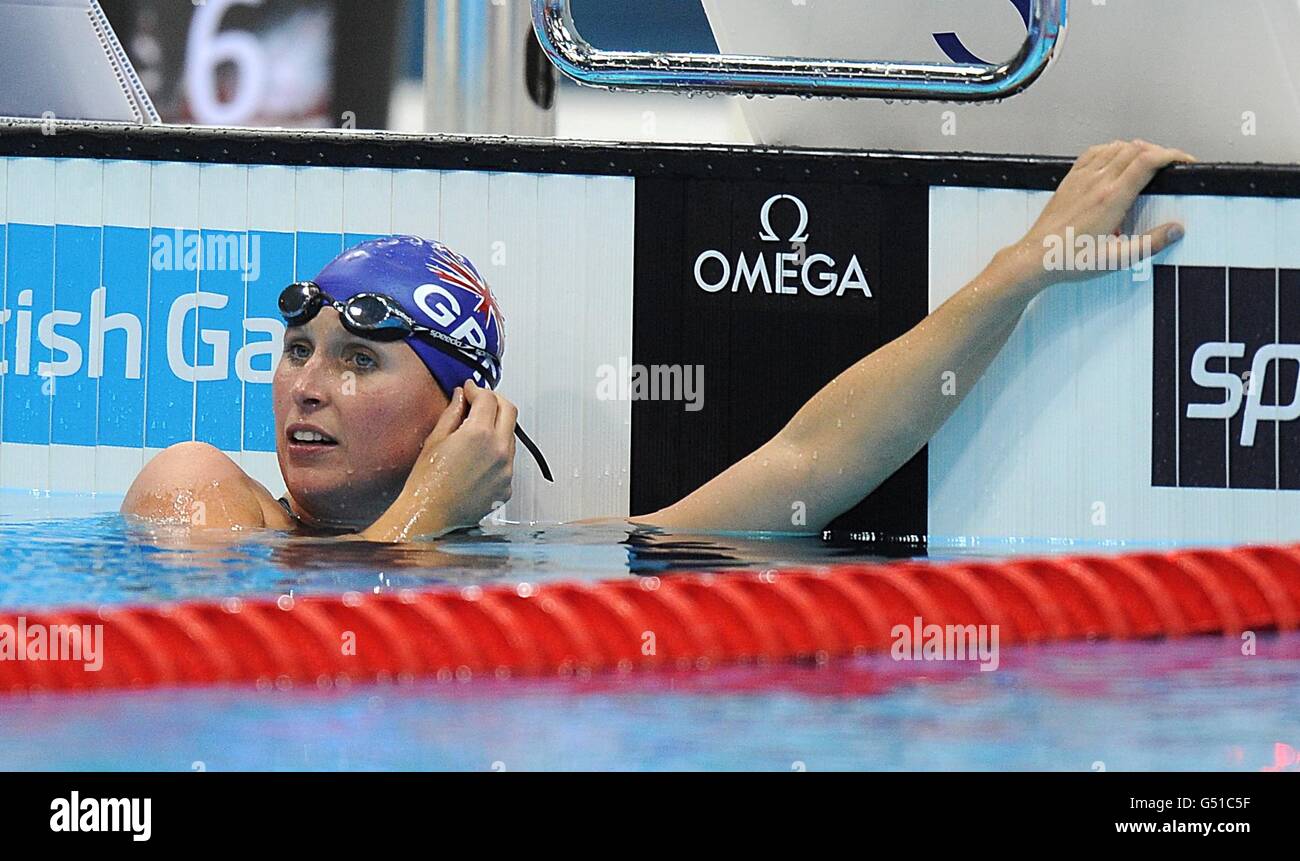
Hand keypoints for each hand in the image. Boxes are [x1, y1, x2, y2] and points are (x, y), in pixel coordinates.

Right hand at [403, 379, 516, 530]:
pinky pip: (508, 461)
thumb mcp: (435, 440)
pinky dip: (497, 452)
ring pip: (511, 436)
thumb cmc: (426, 483)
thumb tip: (460, 396)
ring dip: (498, 427)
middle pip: (510, 411)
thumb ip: (452, 413)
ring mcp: (506, 470)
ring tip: (476, 431)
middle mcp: (499, 450)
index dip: (477, 390)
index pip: (488, 398)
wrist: (430, 516)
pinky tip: (478, 458)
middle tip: (479, 401)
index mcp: (479, 434)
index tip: (469, 390)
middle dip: (495, 401)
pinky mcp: (507, 486)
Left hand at [999, 139, 1195, 292]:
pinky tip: (1116, 160)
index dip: (1171, 155)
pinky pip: (1094, 153)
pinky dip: (1111, 149)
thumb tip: (1175, 230)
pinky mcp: (1069, 180)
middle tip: (1172, 164)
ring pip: (1115, 147)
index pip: (1147, 160)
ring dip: (1136, 149)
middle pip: (1135, 148)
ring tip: (1149, 162)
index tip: (1185, 161)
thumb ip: (1150, 243)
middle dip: (1160, 151)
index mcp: (1111, 198)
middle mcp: (1096, 182)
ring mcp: (1081, 179)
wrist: (1035, 258)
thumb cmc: (1070, 260)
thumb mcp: (1116, 260)